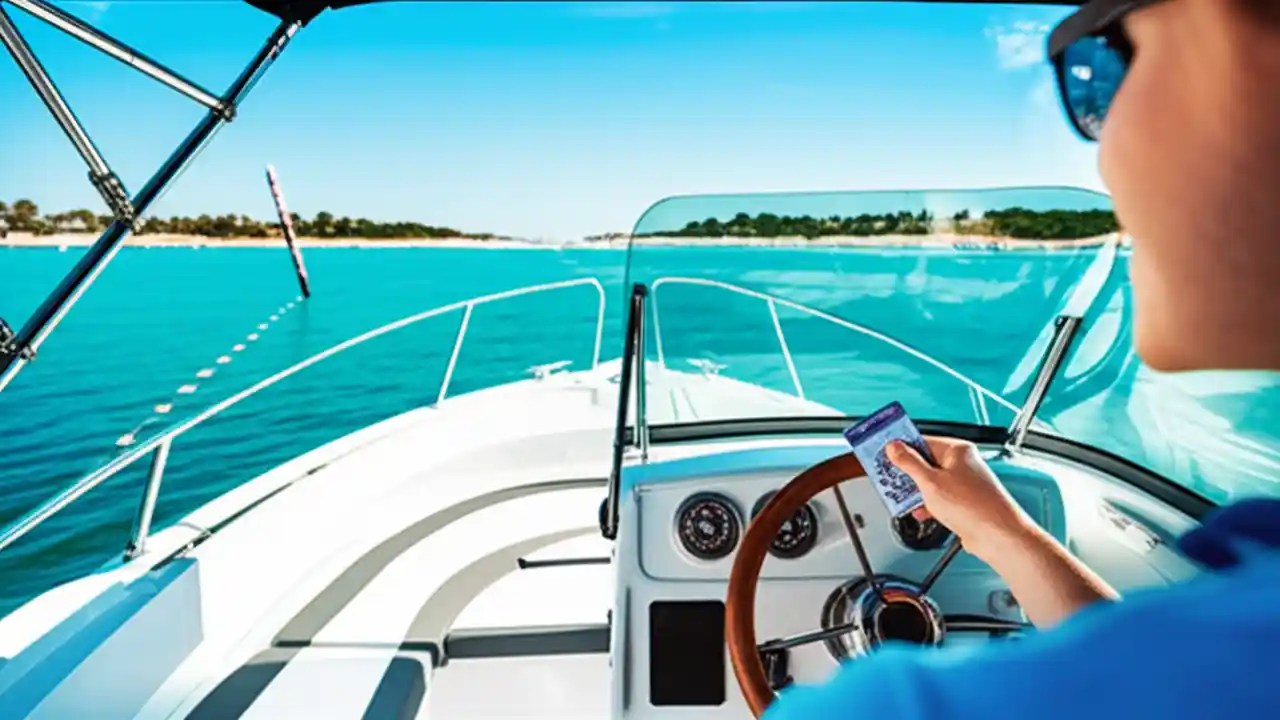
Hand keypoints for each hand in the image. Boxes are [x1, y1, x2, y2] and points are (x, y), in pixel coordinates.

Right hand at [886, 437, 1035, 562]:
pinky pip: (940, 499)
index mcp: (958, 451)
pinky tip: (921, 511)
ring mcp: (965, 485)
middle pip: (926, 462)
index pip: (923, 441)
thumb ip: (909, 464)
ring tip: (903, 498)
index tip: (885, 452)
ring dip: (917, 492)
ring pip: (932, 483)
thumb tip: (895, 448)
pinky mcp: (965, 503)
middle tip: (889, 477)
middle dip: (908, 473)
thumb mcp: (931, 483)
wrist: (999, 537)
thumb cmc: (975, 508)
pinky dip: (928, 504)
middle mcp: (963, 465)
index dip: (902, 448)